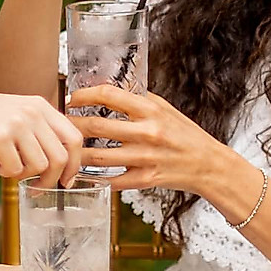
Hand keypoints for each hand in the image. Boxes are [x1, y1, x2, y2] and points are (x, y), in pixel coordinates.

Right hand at [0, 90, 82, 184]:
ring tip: (7, 165)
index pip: (74, 138)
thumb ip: (39, 130)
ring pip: (39, 166)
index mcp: (40, 105)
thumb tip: (65, 163)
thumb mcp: (16, 114)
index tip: (66, 180)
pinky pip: (15, 170)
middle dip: (51, 180)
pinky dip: (4, 173)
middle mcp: (32, 112)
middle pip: (61, 157)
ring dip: (23, 175)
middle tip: (38, 188)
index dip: (75, 164)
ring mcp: (16, 123)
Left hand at [66, 85, 220, 192]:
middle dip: (72, 124)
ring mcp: (145, 157)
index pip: (108, 95)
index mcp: (150, 109)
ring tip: (66, 149)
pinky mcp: (145, 179)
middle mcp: (147, 132)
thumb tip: (108, 91)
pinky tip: (83, 173)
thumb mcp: (165, 109)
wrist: (208, 164)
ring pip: (98, 156)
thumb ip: (138, 100)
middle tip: (61, 124)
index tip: (72, 98)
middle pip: (97, 126)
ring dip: (77, 153)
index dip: (84, 95)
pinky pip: (111, 180)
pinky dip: (95, 177)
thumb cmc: (185, 134)